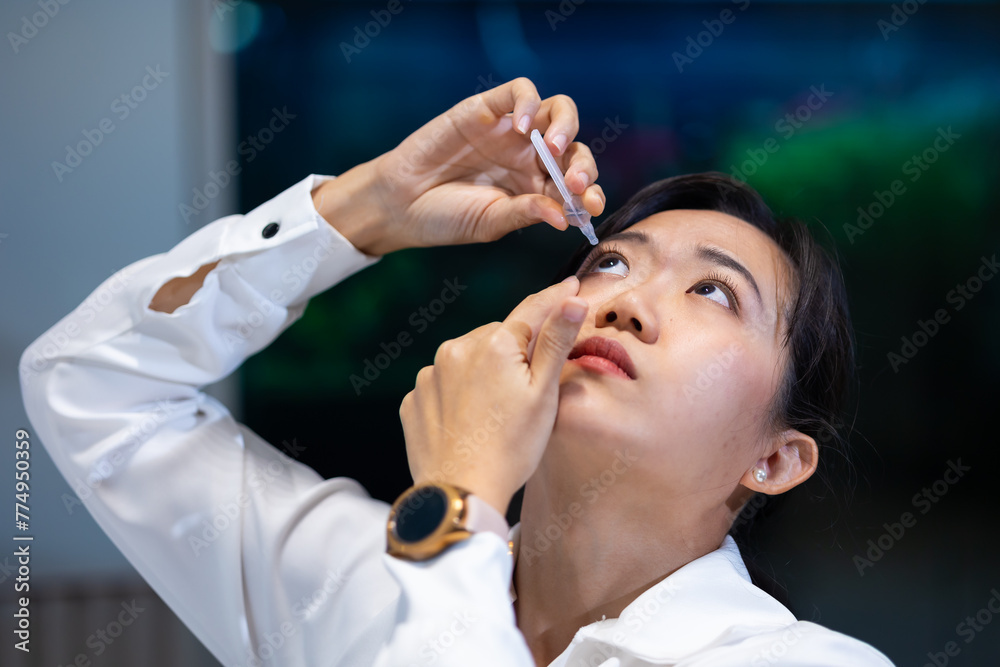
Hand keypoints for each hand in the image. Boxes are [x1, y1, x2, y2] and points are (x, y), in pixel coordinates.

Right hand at [315, 78, 605, 254]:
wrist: (399, 202)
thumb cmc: (445, 216)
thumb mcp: (490, 222)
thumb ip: (525, 214)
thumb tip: (564, 218)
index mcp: (537, 188)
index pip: (576, 185)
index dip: (589, 193)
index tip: (590, 206)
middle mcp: (530, 157)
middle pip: (574, 148)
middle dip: (583, 165)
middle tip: (575, 183)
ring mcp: (511, 130)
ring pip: (557, 111)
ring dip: (566, 127)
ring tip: (556, 149)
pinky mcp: (488, 107)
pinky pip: (520, 91)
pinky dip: (528, 103)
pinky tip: (524, 128)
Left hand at [398, 277, 587, 514]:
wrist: (460, 493)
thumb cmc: (510, 449)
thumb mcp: (544, 394)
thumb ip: (556, 342)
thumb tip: (571, 300)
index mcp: (493, 344)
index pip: (532, 310)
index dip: (555, 298)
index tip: (572, 286)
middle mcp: (455, 350)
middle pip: (499, 337)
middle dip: (517, 350)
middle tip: (533, 384)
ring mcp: (430, 375)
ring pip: (469, 360)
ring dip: (486, 372)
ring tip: (498, 411)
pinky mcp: (414, 400)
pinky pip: (444, 385)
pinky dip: (459, 394)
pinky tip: (472, 421)